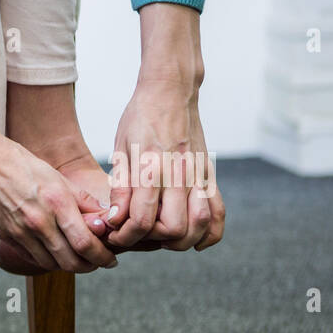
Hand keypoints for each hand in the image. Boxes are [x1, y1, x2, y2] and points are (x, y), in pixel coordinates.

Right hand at [0, 72, 116, 272]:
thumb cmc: (17, 162)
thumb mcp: (55, 176)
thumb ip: (80, 200)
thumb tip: (103, 217)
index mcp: (56, 203)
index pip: (86, 242)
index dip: (102, 256)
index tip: (111, 259)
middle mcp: (38, 221)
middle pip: (71, 260)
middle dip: (89, 266)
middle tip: (97, 263)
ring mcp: (19, 232)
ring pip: (51, 263)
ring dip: (68, 266)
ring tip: (78, 259)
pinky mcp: (4, 236)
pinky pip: (30, 257)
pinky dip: (46, 260)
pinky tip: (54, 254)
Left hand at [106, 3, 224, 250]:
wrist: (171, 91)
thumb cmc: (140, 119)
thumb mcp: (121, 151)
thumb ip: (121, 188)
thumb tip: (115, 221)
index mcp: (152, 167)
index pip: (142, 219)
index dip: (125, 235)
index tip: (114, 234)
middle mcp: (179, 174)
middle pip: (173, 230)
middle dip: (150, 241)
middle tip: (135, 235)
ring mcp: (199, 175)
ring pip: (199, 226)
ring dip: (178, 240)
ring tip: (158, 236)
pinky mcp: (209, 175)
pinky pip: (219, 212)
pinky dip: (210, 233)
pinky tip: (194, 241)